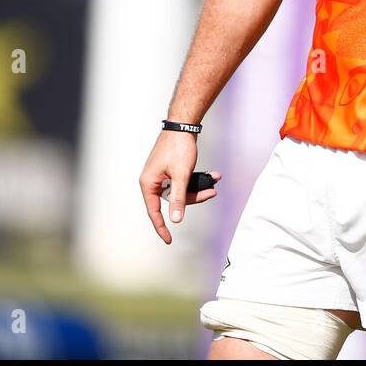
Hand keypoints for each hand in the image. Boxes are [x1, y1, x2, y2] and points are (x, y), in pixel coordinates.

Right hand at [139, 129, 222, 243]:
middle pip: (174, 200)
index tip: (168, 240)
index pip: (154, 211)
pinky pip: (184, 181)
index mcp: (149, 183)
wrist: (183, 124)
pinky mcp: (171, 170)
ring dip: (199, 187)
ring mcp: (162, 176)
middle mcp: (153, 181)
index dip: (161, 227)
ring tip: (215, 179)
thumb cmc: (178, 147)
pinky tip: (213, 175)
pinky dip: (198, 179)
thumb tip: (176, 220)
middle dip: (195, 197)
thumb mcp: (181, 175)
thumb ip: (179, 198)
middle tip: (213, 192)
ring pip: (181, 191)